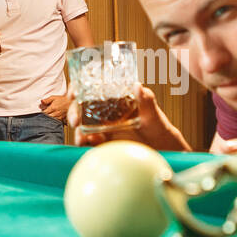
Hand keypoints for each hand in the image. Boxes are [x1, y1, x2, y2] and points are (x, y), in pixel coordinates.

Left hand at [40, 92, 70, 120]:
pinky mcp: (62, 119)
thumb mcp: (53, 97)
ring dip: (49, 119)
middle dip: (44, 116)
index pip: (44, 113)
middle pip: (47, 118)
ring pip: (51, 121)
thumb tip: (41, 101)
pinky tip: (53, 118)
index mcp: (52, 108)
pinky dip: (53, 121)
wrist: (71, 102)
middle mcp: (56, 113)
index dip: (42, 112)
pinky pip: (56, 122)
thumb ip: (46, 100)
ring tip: (49, 115)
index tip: (42, 111)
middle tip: (45, 113)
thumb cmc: (62, 99)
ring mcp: (59, 117)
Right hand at [67, 85, 189, 150]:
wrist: (163, 150)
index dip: (79, 89)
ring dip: (78, 132)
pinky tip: (86, 146)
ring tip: (81, 138)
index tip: (74, 93)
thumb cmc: (159, 127)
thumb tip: (138, 86)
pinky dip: (85, 144)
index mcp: (115, 100)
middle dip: (74, 112)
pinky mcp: (104, 143)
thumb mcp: (154, 114)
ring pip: (83, 127)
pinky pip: (90, 143)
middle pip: (82, 108)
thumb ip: (147, 101)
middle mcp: (106, 112)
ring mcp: (103, 128)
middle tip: (75, 120)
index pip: (92, 90)